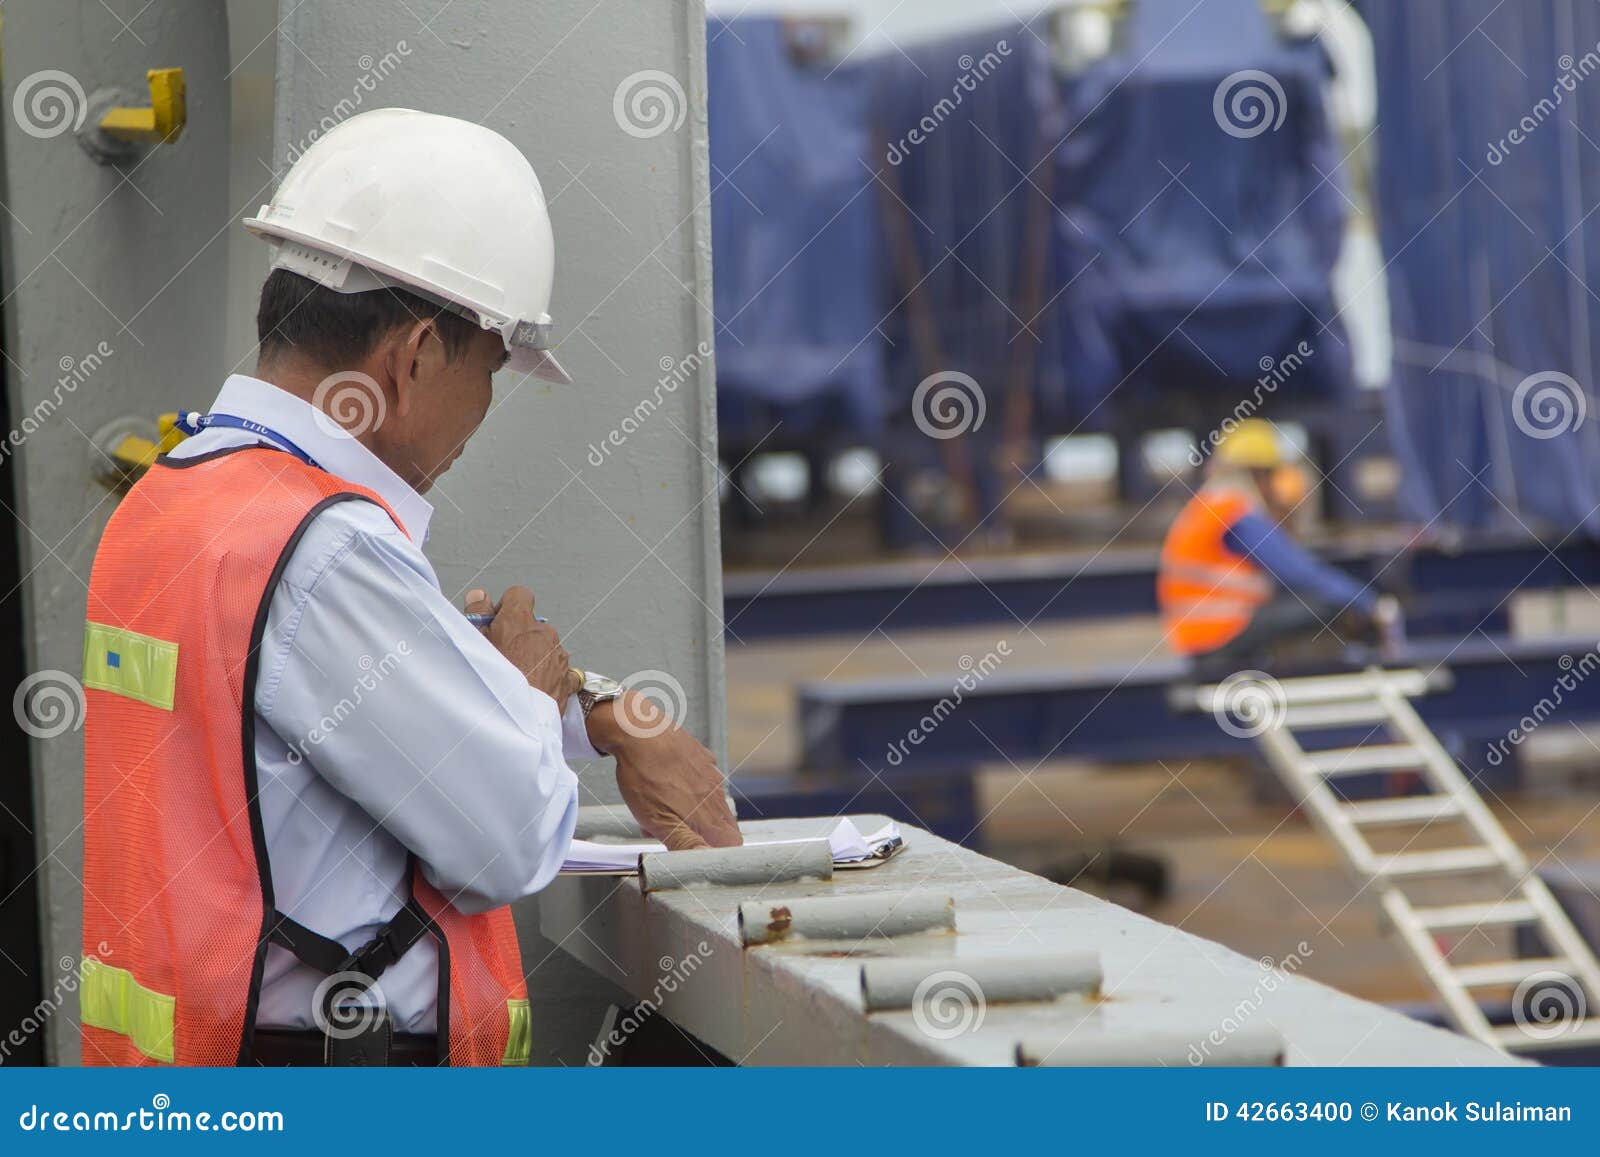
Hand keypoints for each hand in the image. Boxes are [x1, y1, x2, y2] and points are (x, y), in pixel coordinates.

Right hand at [465, 587, 576, 710]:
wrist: (517, 721)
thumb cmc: (493, 684)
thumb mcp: (474, 643)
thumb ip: (477, 614)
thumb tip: (479, 596)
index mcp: (520, 621)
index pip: (519, 595)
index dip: (507, 607)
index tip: (497, 622)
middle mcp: (544, 633)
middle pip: (532, 625)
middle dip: (519, 636)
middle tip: (502, 656)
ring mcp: (558, 655)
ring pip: (545, 648)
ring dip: (534, 657)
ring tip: (516, 678)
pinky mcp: (567, 678)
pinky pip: (560, 671)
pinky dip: (550, 676)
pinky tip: (535, 688)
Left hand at [589, 692, 741, 850]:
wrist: (637, 730)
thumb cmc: (644, 776)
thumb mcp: (658, 820)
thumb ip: (685, 844)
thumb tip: (706, 862)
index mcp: (708, 813)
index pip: (732, 844)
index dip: (720, 855)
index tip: (701, 857)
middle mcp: (716, 794)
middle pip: (724, 826)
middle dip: (703, 837)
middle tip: (675, 836)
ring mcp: (711, 774)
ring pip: (711, 805)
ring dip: (693, 815)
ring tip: (663, 812)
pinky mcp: (701, 759)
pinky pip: (702, 782)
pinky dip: (689, 791)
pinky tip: (667, 788)